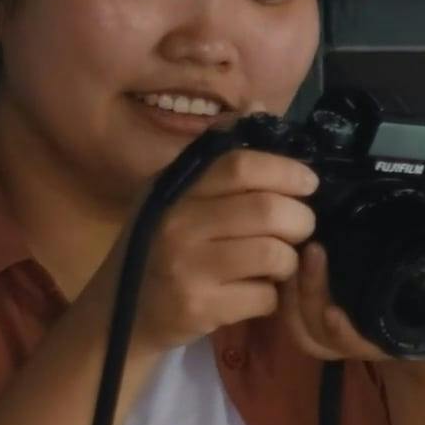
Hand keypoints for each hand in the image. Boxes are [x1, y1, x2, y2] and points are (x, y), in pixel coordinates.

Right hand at [79, 149, 319, 357]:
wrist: (116, 316)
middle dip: (300, 219)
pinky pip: (263, 296)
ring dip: (289, 259)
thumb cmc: (155, 249)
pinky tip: (254, 293)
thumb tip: (258, 108)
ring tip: (278, 262)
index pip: (240, 165)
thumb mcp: (172, 196)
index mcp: (175, 190)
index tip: (308, 183)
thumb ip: (215, 157)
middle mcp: (178, 224)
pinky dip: (271, 296)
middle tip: (301, 227)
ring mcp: (187, 268)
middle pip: (267, 209)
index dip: (286, 170)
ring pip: (273, 254)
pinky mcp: (199, 308)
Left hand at [278, 223, 424, 367]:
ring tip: (296, 252)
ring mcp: (334, 332)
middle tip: (313, 251)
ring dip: (293, 294)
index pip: (357, 345)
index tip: (335, 313)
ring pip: (301, 327)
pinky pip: (292, 319)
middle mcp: (357, 340)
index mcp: (388, 337)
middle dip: (311, 295)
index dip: (343, 335)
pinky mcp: (318, 317)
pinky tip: (287, 260)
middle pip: (318, 332)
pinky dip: (285, 297)